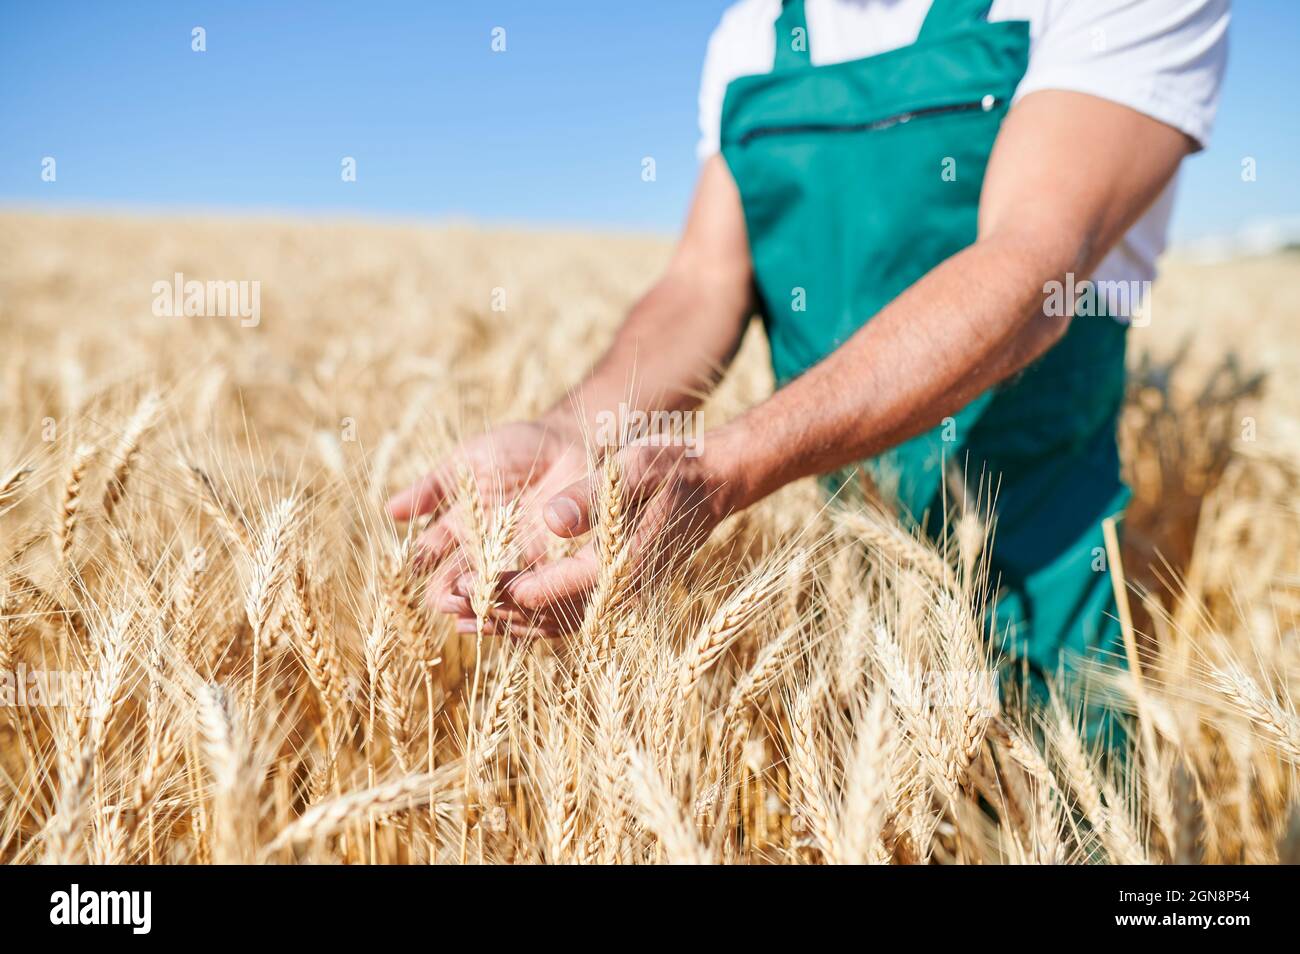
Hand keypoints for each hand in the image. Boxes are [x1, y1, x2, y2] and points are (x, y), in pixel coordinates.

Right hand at [385, 415, 588, 601]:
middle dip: (452, 597)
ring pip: (494, 598)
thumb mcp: (468, 461)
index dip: (419, 568)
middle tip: (457, 599)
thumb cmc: (513, 448)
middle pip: (457, 588)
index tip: (414, 573)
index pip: (428, 557)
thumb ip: (433, 486)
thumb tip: (390, 511)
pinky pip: (536, 596)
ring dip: (487, 606)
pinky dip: (527, 606)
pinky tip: (523, 608)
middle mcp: (482, 554)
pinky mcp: (551, 568)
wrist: (567, 444)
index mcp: (457, 529)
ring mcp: (516, 563)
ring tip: (487, 606)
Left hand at [442, 434, 740, 637]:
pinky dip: (529, 622)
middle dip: (499, 611)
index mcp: (627, 564)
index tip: (472, 583)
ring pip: (556, 625)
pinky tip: (492, 619)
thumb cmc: (670, 469)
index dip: (513, 587)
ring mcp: (620, 599)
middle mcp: (623, 593)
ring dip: (508, 624)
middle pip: (552, 614)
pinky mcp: (613, 596)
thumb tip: (552, 518)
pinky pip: (566, 619)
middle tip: (449, 603)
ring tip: (458, 619)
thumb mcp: (636, 466)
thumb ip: (594, 493)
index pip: (561, 586)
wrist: (710, 485)